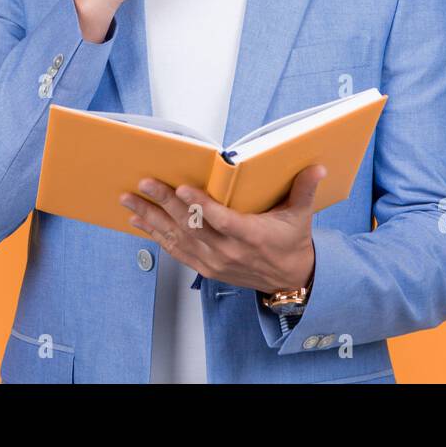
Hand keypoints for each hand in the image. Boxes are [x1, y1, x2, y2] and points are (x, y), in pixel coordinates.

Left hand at [118, 165, 326, 292]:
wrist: (290, 279)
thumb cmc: (292, 243)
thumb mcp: (301, 216)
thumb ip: (304, 190)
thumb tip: (316, 167)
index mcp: (251, 236)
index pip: (222, 220)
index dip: (201, 206)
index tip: (182, 189)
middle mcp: (228, 251)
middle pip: (191, 226)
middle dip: (165, 203)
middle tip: (145, 184)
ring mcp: (214, 261)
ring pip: (177, 238)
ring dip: (151, 218)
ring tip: (130, 201)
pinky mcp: (205, 267)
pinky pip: (176, 250)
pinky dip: (156, 235)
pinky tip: (139, 222)